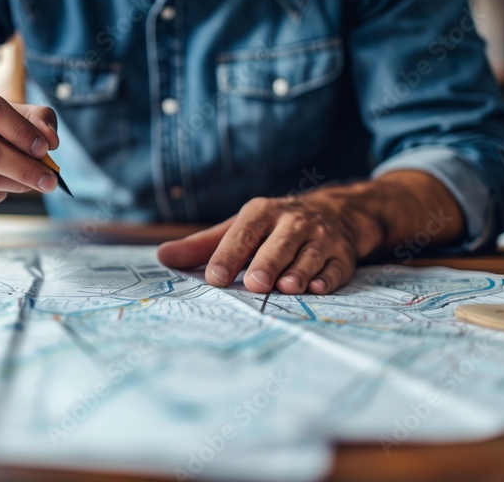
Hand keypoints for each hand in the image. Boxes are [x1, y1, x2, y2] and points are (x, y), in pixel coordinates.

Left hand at [158, 189, 385, 294]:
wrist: (335, 214)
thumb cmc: (273, 228)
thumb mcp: (239, 229)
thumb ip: (202, 245)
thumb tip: (162, 257)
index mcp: (261, 213)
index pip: (242, 235)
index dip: (228, 256)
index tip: (215, 277)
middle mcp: (292, 222)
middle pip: (278, 244)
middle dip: (267, 263)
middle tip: (255, 283)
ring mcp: (320, 238)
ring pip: (309, 256)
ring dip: (299, 272)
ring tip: (287, 288)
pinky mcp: (341, 256)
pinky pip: (335, 268)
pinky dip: (327, 278)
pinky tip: (319, 288)